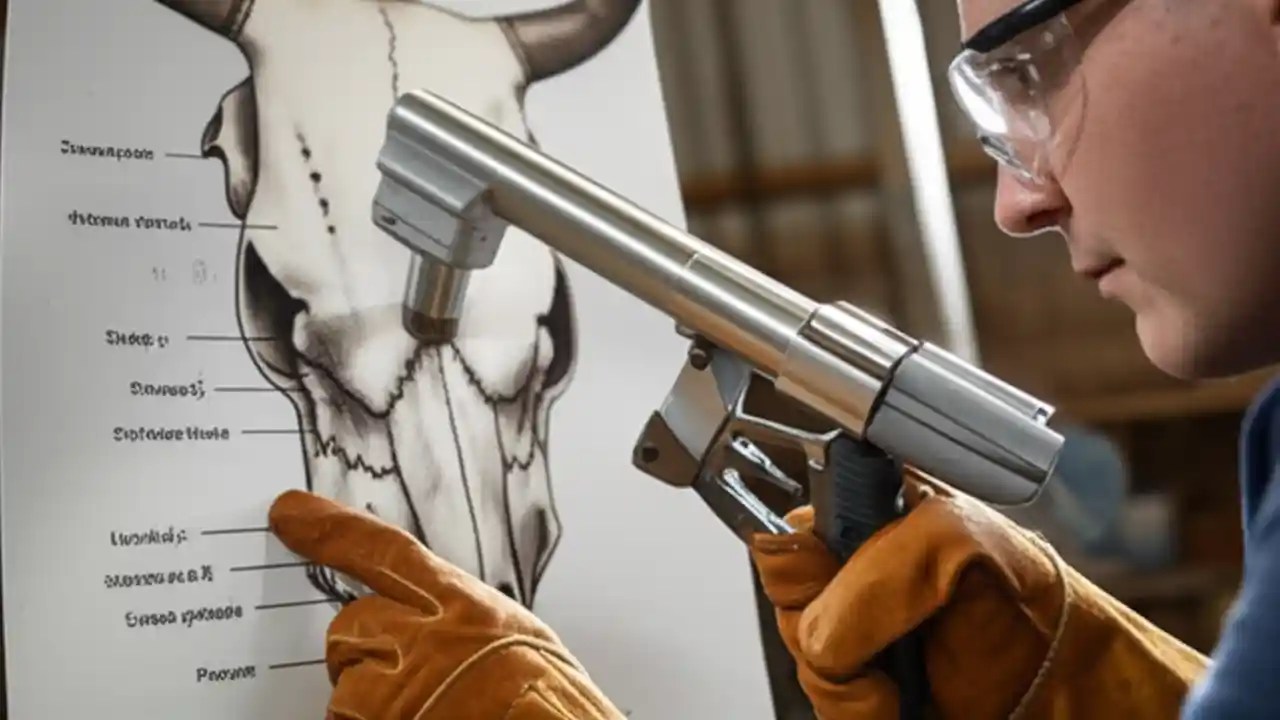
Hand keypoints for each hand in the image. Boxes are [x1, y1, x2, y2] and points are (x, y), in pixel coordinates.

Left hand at [268, 489, 625, 719]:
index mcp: (465, 605)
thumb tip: (445, 625)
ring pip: (346, 683)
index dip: (333, 529)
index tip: (292, 512)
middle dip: (366, 650)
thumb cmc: (553, 705)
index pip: (384, 551)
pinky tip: (417, 719)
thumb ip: (470, 623)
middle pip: (353, 622)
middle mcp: (423, 636)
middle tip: (406, 680)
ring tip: (422, 711)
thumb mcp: (523, 642)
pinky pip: (348, 719)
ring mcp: (394, 685)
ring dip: (370, 700)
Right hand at [749, 480, 1208, 719]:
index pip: (784, 535)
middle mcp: (850, 579)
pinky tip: (899, 707)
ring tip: (906, 682)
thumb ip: (881, 559)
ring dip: (852, 689)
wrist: (1073, 693)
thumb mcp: (960, 540)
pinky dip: (860, 717)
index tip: (848, 583)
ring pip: (802, 668)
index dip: (810, 568)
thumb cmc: (1031, 605)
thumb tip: (821, 627)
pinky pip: (826, 711)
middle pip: (783, 608)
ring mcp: (854, 642)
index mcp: (863, 520)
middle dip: (831, 635)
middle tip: (887, 636)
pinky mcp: (859, 697)